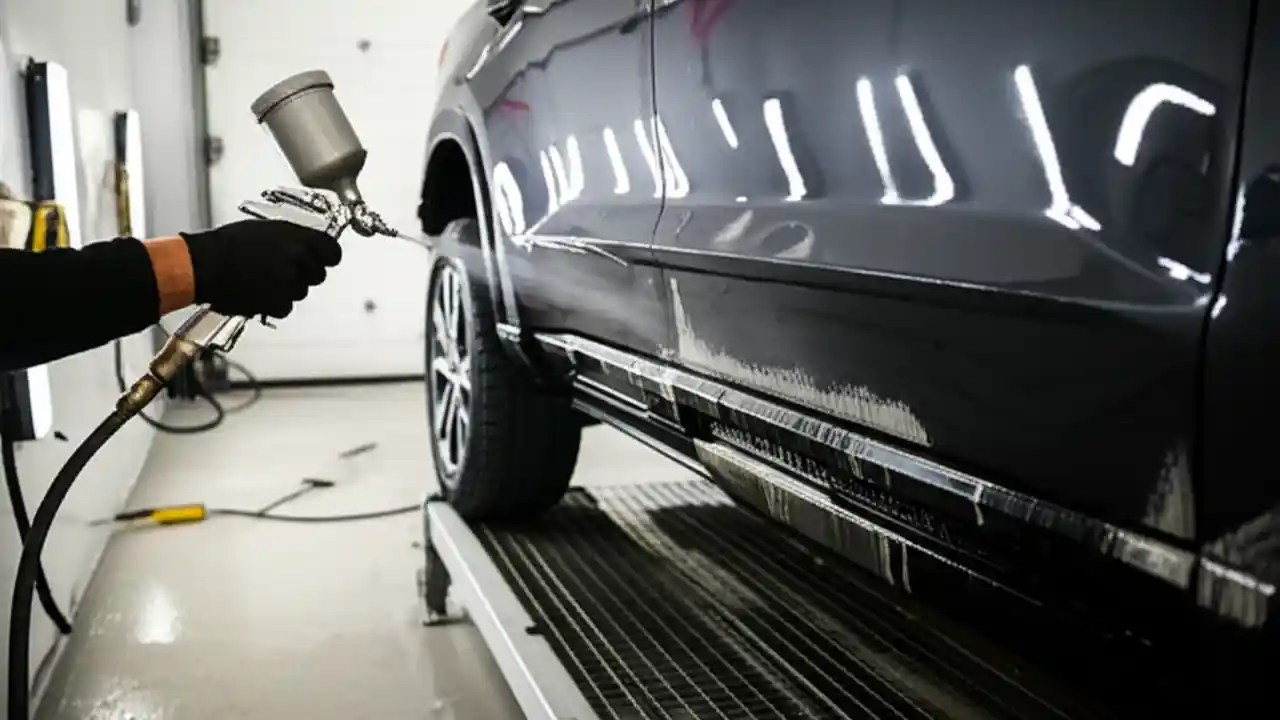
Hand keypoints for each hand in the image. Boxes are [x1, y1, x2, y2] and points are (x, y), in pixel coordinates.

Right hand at [181, 219, 341, 318]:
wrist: (205, 265)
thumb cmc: (229, 243)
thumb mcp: (268, 229)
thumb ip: (294, 238)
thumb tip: (310, 245)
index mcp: (299, 238)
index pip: (333, 252)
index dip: (328, 256)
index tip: (324, 259)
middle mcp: (299, 260)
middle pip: (318, 274)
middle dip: (304, 273)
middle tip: (282, 269)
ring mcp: (290, 284)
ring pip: (301, 291)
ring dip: (288, 288)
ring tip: (263, 278)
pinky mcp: (278, 304)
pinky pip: (286, 306)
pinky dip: (275, 303)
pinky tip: (258, 292)